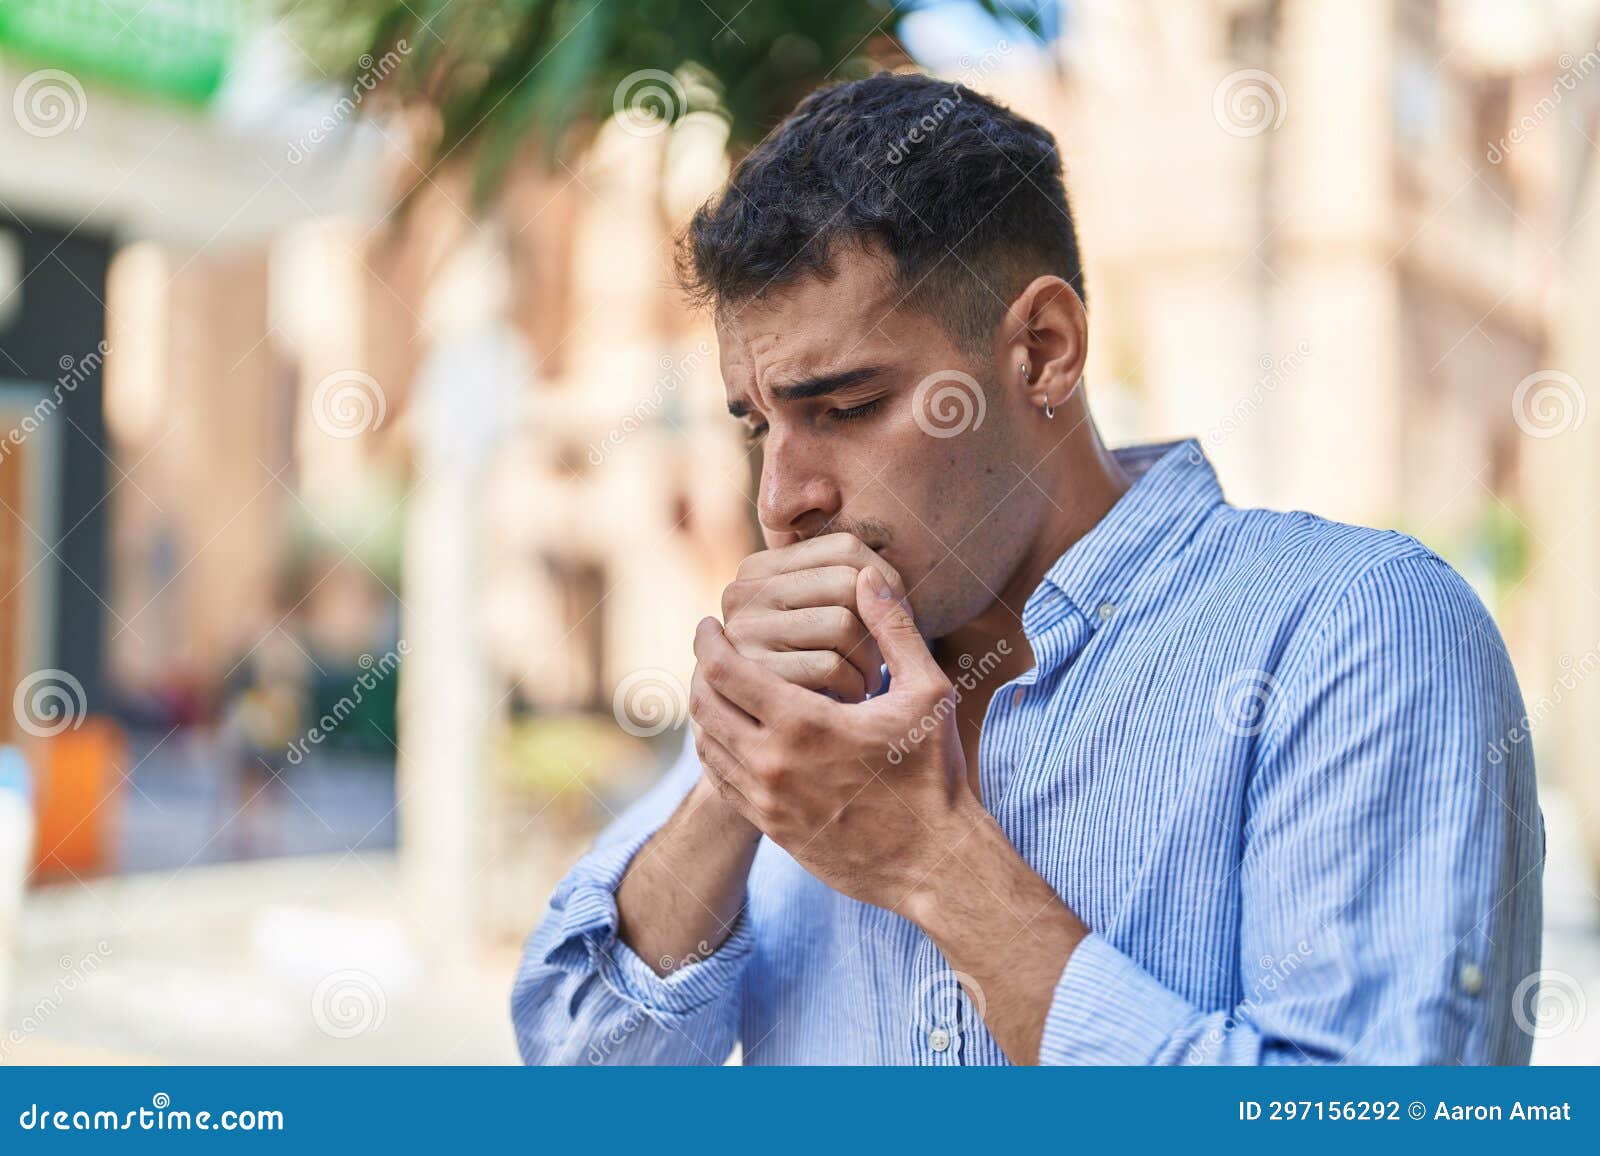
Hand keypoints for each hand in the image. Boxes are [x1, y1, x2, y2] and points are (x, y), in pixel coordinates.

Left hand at [689, 565, 980, 913]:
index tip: (709, 624)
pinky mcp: (770, 828)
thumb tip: (868, 575)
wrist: (933, 863)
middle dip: (699, 670)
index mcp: (802, 724)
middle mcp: (771, 763)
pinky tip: (733, 731)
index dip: (707, 641)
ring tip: (719, 686)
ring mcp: (766, 801)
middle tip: (711, 650)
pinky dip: (716, 747)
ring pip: (706, 743)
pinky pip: (720, 781)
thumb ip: (895, 629)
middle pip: (702, 704)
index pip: (722, 671)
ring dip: (704, 709)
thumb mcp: (928, 693)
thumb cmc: (935, 774)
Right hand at [718, 533, 906, 702]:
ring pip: (842, 624)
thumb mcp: (824, 614)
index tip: (896, 616)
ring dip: (870, 660)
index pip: (845, 549)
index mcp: (759, 567)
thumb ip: (848, 584)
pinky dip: (855, 684)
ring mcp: (741, 632)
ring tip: (868, 679)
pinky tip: (851, 697)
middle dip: (879, 624)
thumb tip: (874, 579)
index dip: (886, 581)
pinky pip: (831, 666)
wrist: (790, 737)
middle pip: (848, 583)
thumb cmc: (818, 663)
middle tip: (882, 655)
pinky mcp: (755, 675)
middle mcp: (740, 592)